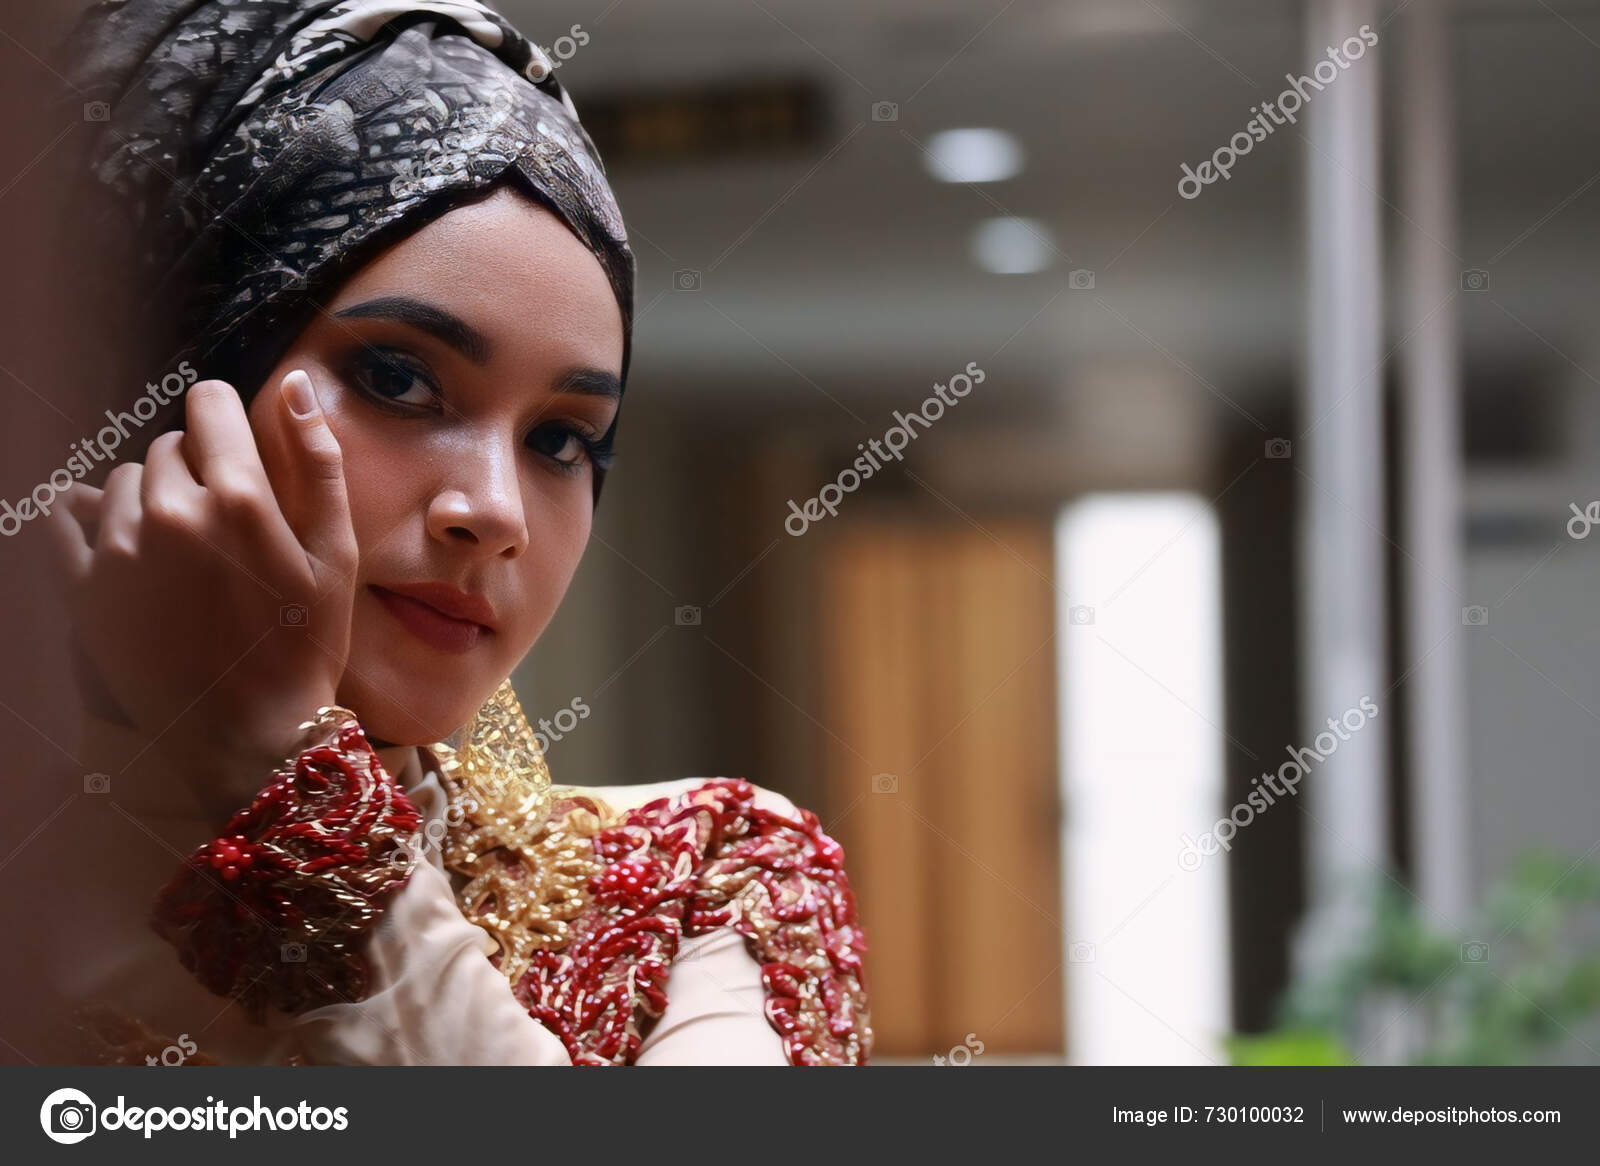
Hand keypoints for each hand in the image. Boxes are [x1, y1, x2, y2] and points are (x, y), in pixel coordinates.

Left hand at [44, 371, 358, 829]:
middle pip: (168, 447)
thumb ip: (317, 461)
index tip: (239, 455)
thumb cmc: (304, 644)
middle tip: (223, 527)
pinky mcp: (83, 587)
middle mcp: (172, 513)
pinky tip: (124, 548)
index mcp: (239, 498)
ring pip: (122, 482)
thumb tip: (292, 384)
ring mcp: (120, 551)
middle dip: (196, 471)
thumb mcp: (336, 554)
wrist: (249, 734)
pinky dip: (88, 522)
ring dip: (150, 499)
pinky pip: (62, 519)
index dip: (227, 423)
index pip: (209, 405)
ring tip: (182, 550)